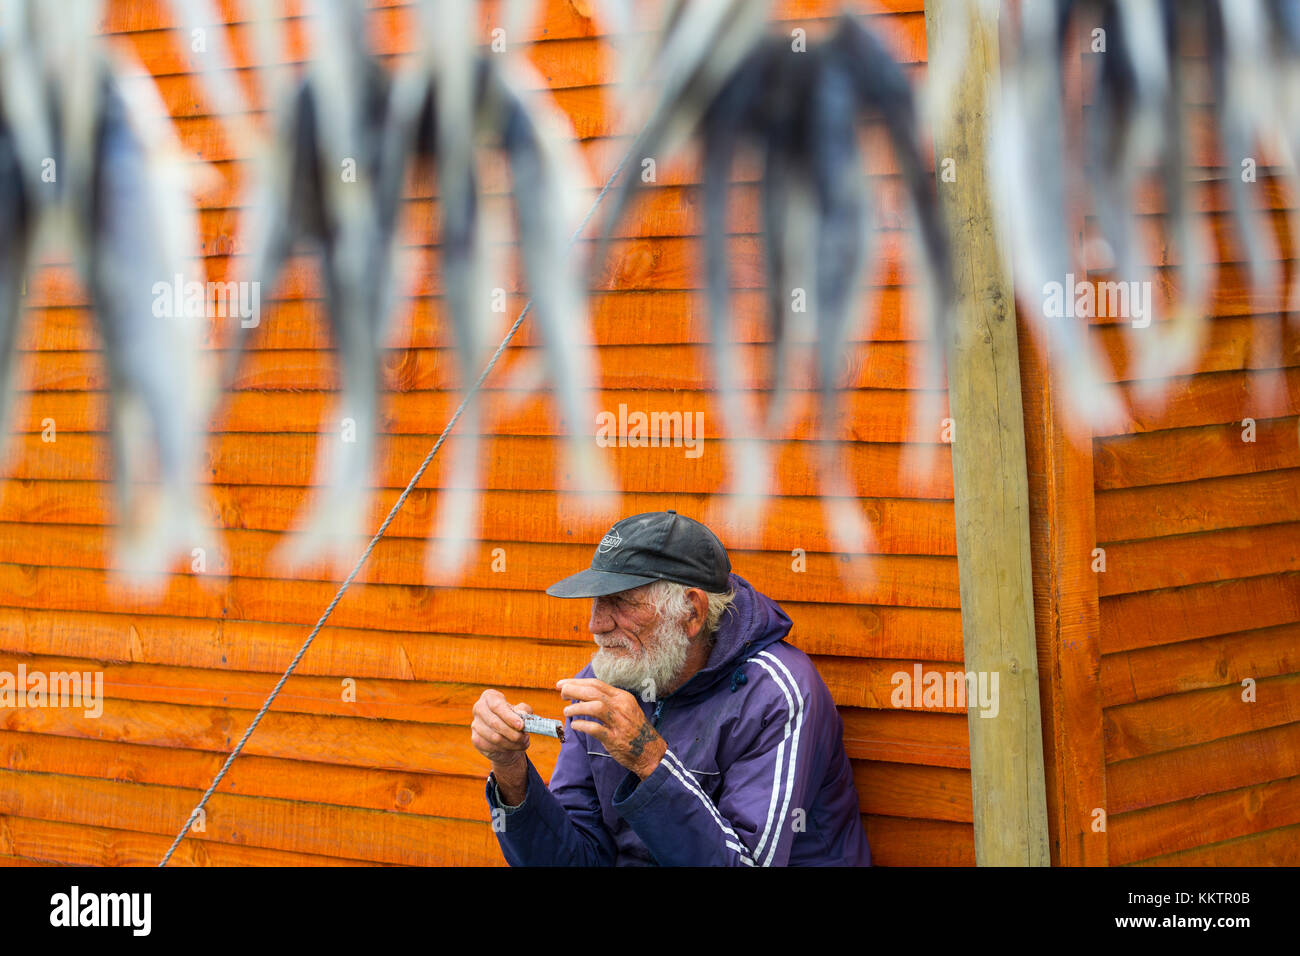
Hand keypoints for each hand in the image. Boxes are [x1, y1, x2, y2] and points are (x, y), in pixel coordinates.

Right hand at [472, 690, 534, 804]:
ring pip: (493, 737)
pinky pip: (490, 747)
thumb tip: (528, 717)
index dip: (510, 716)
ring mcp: (474, 726)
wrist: (507, 741)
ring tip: (523, 743)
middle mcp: (478, 709)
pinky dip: (504, 749)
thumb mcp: (524, 714)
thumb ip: (525, 712)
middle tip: (525, 738)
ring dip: (511, 742)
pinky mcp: (475, 741)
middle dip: (512, 732)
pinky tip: (512, 748)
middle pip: (495, 723)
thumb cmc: (517, 722)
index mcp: (489, 697)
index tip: (522, 726)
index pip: (497, 705)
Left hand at [557, 677, 665, 778]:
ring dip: (577, 707)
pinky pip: (595, 729)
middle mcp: (621, 706)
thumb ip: (606, 702)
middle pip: (593, 692)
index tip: (563, 683)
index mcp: (622, 697)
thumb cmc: (634, 730)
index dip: (577, 682)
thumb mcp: (624, 709)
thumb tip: (581, 696)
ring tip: (566, 711)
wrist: (651, 752)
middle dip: (574, 690)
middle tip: (561, 692)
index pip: (596, 684)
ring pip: (595, 707)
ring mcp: (619, 722)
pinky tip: (575, 725)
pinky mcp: (615, 739)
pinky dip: (582, 725)